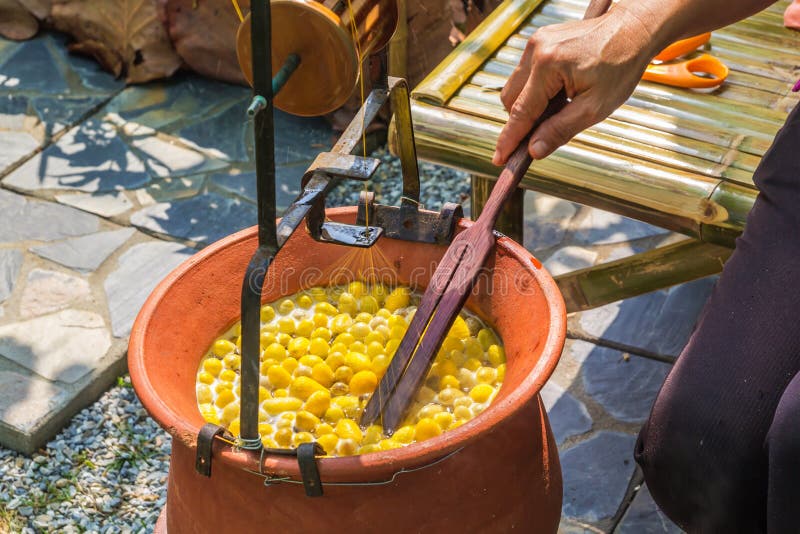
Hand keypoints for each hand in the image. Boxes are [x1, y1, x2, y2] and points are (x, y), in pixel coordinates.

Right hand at [492, 6, 657, 164]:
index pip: (521, 113)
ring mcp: (536, 43)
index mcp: (547, 66)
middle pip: (511, 101)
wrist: (633, 30)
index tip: (499, 159)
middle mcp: (535, 50)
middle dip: (523, 121)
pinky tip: (559, 93)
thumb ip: (561, 130)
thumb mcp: (595, 107)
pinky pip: (526, 75)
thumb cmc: (620, 65)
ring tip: (560, 106)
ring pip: (516, 88)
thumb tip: (534, 150)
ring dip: (530, 105)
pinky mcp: (540, 41)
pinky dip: (536, 90)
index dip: (509, 140)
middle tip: (545, 133)